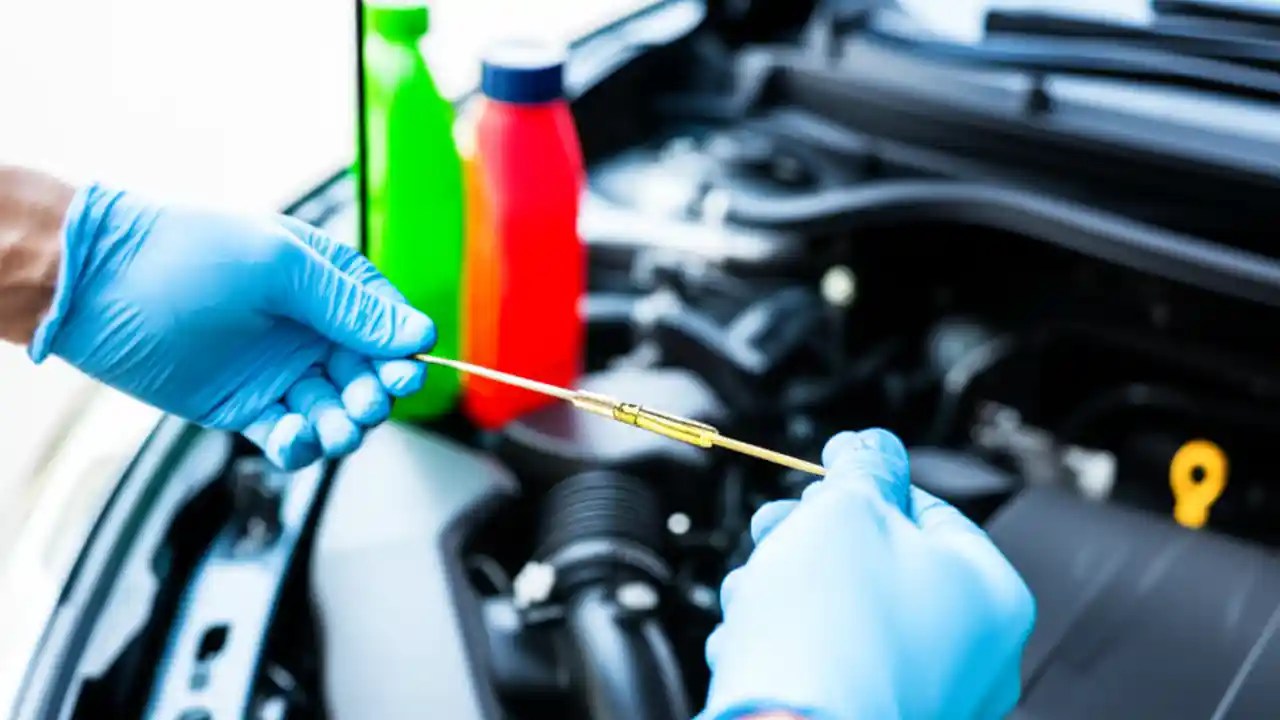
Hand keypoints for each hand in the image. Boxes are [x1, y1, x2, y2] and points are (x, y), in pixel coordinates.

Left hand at [29, 183, 433, 468]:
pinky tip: (293, 438)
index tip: (402, 374)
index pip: (388, 323)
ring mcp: (281, 370)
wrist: (95, 285)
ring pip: (335, 410)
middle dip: (373, 395)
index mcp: (327, 282)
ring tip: (331, 431)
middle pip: (368, 374)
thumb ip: (350, 307)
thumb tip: (419, 334)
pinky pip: (291, 434)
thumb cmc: (186, 255)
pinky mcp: (248, 407)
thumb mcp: (280, 268)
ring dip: (342, 426)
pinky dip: (301, 443)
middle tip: (361, 404)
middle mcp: (311, 328)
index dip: (401, 353)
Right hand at [699, 429, 1034, 719]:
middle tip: (772, 530)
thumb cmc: (831, 630)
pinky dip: (786, 650)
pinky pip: (828, 668)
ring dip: (786, 592)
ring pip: (845, 617)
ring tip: (754, 597)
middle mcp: (974, 656)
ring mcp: (926, 697)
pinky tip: (753, 645)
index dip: (863, 483)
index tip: (823, 473)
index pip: (927, 510)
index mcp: (991, 594)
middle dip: (810, 540)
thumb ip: (865, 467)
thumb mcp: (847, 509)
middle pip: (881, 564)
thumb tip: (873, 445)